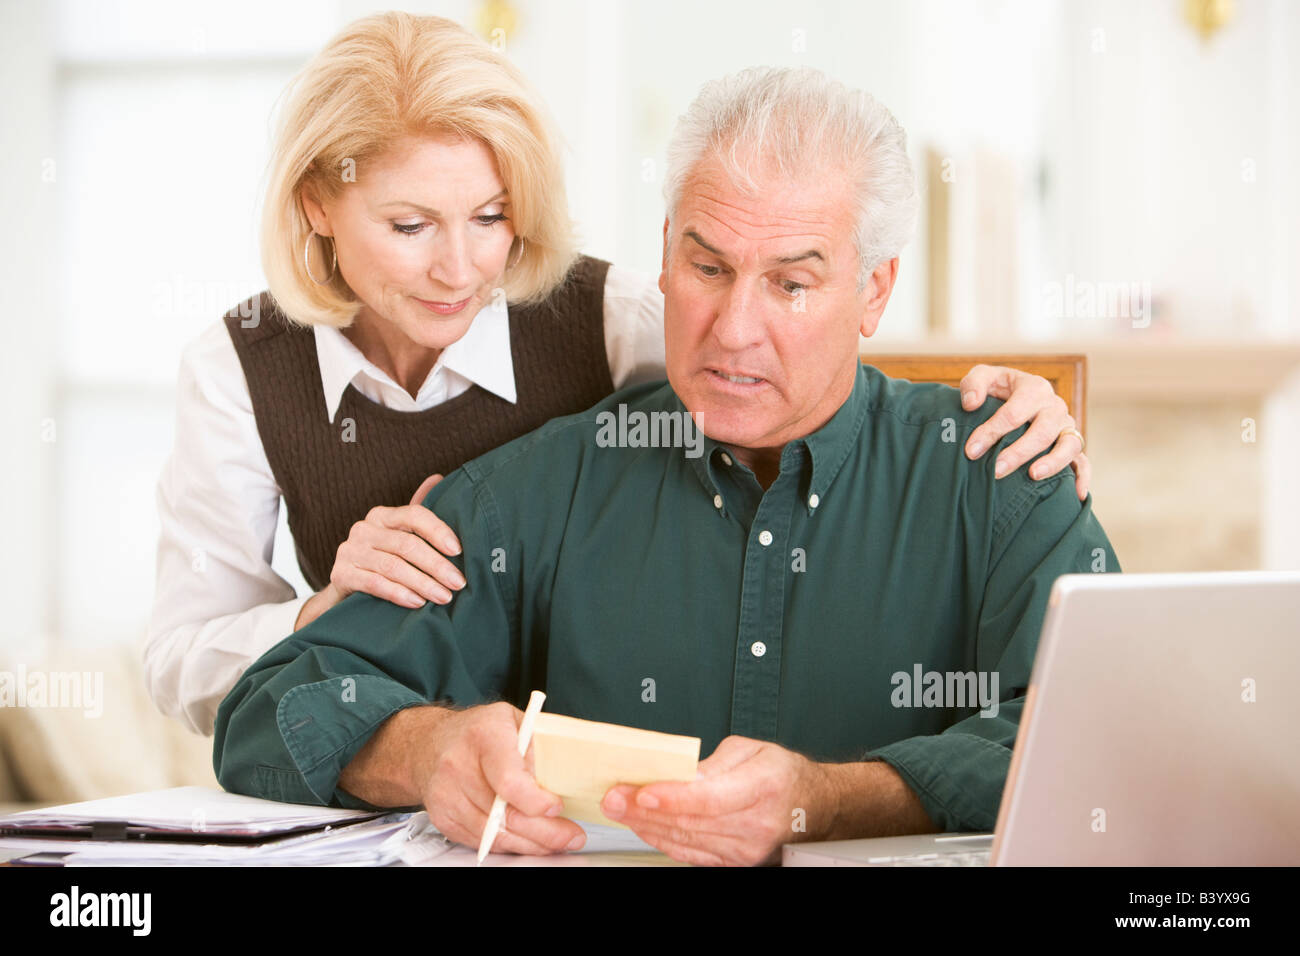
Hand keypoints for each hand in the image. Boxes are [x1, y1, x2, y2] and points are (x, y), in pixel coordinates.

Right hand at [296, 473, 465, 628]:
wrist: (345, 594)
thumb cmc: (382, 563)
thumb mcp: (401, 539)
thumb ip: (419, 518)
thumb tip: (438, 477)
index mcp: (382, 516)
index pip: (414, 515)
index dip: (438, 531)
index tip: (459, 551)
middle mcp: (363, 529)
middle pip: (407, 544)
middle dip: (437, 565)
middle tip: (458, 583)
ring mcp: (349, 551)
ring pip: (393, 566)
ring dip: (423, 583)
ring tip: (444, 597)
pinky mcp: (340, 575)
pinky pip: (375, 583)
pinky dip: (399, 594)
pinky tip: (418, 603)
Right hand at [414, 702, 585, 855]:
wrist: (431, 743)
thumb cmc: (479, 731)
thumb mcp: (515, 721)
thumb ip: (538, 745)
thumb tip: (565, 776)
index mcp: (484, 735)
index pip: (509, 780)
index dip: (536, 801)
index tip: (556, 807)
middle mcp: (459, 765)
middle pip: (505, 814)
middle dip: (544, 831)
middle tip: (569, 835)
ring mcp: (446, 794)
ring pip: (494, 834)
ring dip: (530, 842)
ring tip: (553, 840)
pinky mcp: (443, 817)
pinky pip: (481, 841)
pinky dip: (508, 844)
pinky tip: (526, 838)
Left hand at [599, 735, 824, 865]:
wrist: (814, 807)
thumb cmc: (784, 774)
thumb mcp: (752, 749)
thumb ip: (713, 763)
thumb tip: (678, 773)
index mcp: (764, 787)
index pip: (709, 799)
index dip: (671, 797)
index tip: (641, 791)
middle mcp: (756, 825)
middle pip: (690, 822)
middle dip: (645, 810)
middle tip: (614, 798)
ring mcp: (746, 850)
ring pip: (686, 840)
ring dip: (647, 826)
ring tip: (620, 810)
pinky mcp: (735, 863)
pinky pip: (691, 854)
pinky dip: (663, 841)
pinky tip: (644, 827)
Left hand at [958, 365, 1090, 500]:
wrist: (1015, 394)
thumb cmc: (998, 388)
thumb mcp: (983, 377)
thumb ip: (973, 384)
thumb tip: (970, 404)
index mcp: (1034, 388)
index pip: (1014, 412)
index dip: (992, 432)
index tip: (971, 451)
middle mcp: (1054, 407)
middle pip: (1042, 432)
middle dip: (1018, 452)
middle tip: (995, 470)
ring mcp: (1066, 426)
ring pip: (1069, 445)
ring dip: (1052, 462)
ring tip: (1032, 475)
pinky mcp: (1071, 443)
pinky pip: (1083, 461)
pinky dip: (1082, 476)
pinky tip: (1076, 494)